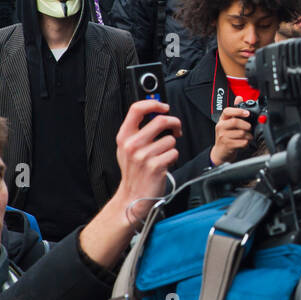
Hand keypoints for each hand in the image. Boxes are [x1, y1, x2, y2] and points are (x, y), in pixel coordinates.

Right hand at [114, 99, 181, 224]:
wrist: (133, 196)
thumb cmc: (133, 171)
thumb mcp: (127, 148)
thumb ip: (137, 130)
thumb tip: (155, 113)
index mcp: (124, 136)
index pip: (137, 109)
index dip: (154, 103)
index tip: (163, 106)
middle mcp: (132, 145)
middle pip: (161, 120)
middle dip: (174, 123)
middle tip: (176, 129)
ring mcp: (143, 156)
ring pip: (170, 139)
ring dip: (171, 146)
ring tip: (162, 155)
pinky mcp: (156, 166)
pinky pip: (174, 153)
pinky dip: (173, 157)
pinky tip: (164, 164)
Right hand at [210, 95, 253, 164]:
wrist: (220, 152)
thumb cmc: (226, 136)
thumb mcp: (229, 123)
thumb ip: (235, 111)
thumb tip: (239, 97)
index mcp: (222, 120)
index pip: (227, 111)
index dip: (238, 111)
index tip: (247, 113)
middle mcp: (221, 126)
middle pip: (235, 122)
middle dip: (246, 125)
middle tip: (250, 128)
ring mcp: (223, 136)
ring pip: (241, 133)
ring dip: (248, 136)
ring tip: (248, 137)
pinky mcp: (227, 145)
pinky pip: (242, 142)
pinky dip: (246, 143)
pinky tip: (244, 143)